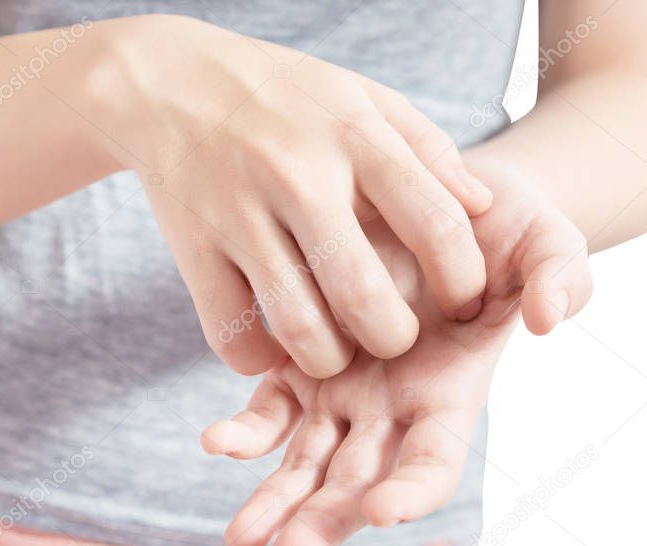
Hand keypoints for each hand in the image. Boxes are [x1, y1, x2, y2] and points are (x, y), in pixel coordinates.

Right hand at [94, 15, 492, 377]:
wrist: (166, 83)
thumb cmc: (280, 97)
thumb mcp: (361, 96)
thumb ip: (427, 149)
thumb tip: (480, 208)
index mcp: (354, 137)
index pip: (435, 225)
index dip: (462, 280)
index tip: (460, 301)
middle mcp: (299, 178)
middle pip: (367, 298)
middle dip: (395, 339)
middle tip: (393, 335)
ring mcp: (240, 217)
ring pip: (300, 330)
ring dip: (329, 360)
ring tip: (336, 350)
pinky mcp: (193, 251)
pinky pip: (233, 335)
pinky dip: (259, 357)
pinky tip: (274, 341)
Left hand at [201, 154, 592, 545]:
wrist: (442, 202)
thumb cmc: (508, 232)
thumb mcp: (549, 245)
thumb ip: (559, 280)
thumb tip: (547, 320)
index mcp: (451, 395)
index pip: (432, 462)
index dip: (411, 491)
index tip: (381, 509)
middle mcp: (392, 408)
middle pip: (356, 481)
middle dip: (324, 521)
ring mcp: (341, 390)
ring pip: (304, 460)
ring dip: (274, 501)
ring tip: (242, 540)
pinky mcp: (300, 362)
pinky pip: (269, 407)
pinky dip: (246, 429)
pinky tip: (217, 444)